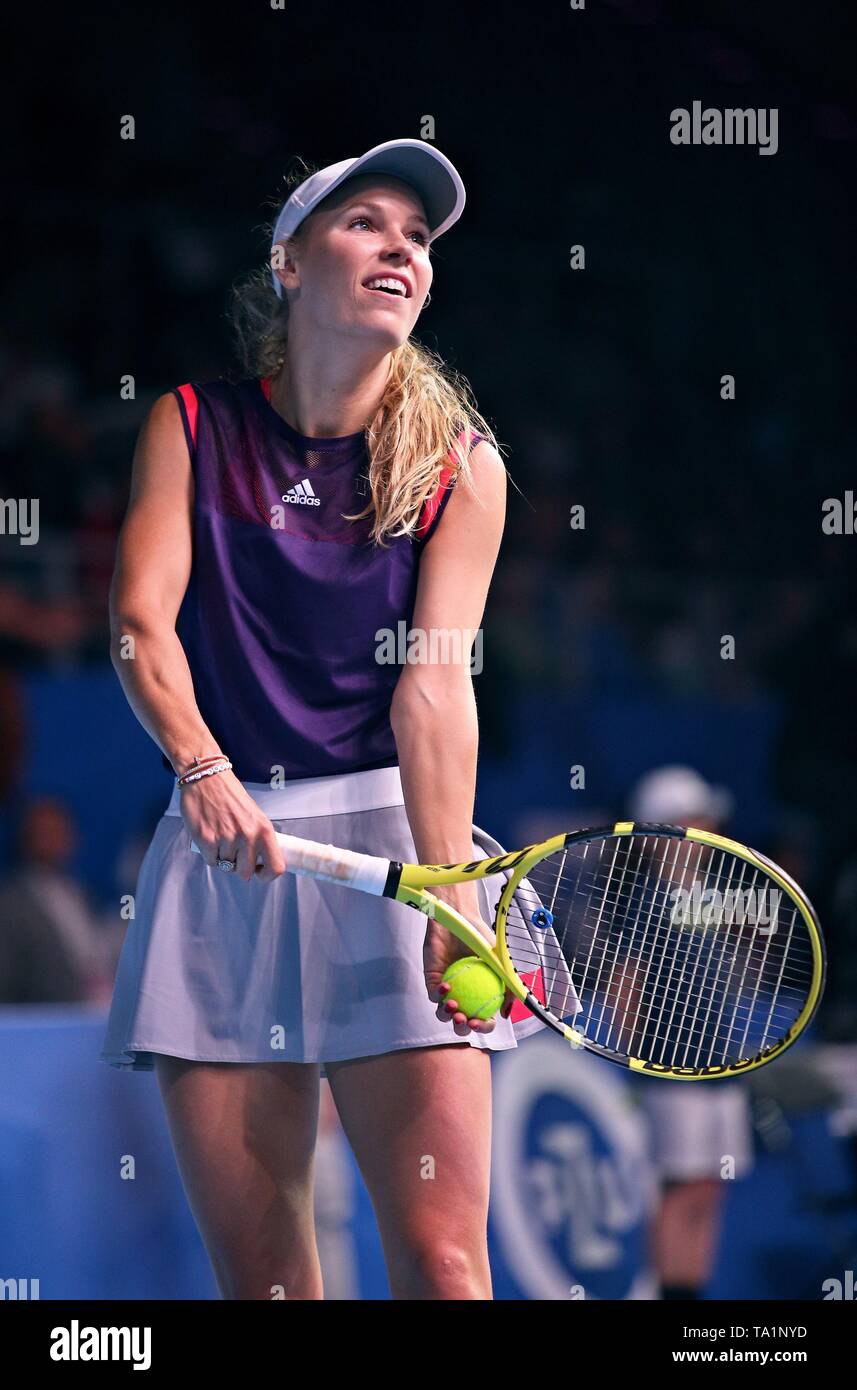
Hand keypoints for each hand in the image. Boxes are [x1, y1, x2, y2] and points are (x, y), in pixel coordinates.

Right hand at [180, 768, 285, 881]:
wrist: (207, 779)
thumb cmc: (231, 798)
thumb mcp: (255, 816)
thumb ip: (259, 838)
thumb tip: (259, 863)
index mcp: (264, 830)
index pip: (276, 867)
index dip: (267, 875)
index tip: (258, 871)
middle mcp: (248, 836)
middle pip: (246, 873)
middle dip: (239, 867)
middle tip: (234, 854)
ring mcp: (226, 839)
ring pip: (226, 866)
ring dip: (223, 857)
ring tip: (220, 838)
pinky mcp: (206, 839)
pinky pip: (211, 861)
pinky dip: (210, 854)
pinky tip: (210, 838)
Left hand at [423, 916, 514, 1036]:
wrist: (460, 918)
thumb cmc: (481, 938)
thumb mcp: (502, 963)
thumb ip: (509, 988)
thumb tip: (506, 1014)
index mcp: (482, 995)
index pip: (484, 1019)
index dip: (482, 1027)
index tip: (479, 1022)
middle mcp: (464, 995)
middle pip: (462, 1023)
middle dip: (462, 1028)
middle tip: (464, 1019)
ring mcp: (448, 989)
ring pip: (444, 1013)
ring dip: (447, 1015)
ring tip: (453, 1005)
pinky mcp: (432, 980)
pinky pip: (434, 994)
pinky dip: (438, 995)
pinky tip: (446, 987)